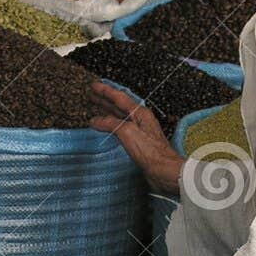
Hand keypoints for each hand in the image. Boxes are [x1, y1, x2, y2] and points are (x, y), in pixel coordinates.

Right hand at [89, 81, 183, 195]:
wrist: (164, 170)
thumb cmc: (151, 151)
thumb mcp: (128, 132)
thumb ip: (110, 123)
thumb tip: (95, 120)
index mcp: (140, 113)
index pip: (119, 97)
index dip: (105, 91)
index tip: (94, 85)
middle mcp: (140, 120)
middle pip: (119, 106)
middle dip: (104, 99)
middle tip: (92, 95)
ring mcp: (139, 131)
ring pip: (119, 116)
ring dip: (106, 111)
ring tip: (95, 107)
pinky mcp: (138, 143)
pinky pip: (120, 129)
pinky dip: (110, 125)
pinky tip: (105, 128)